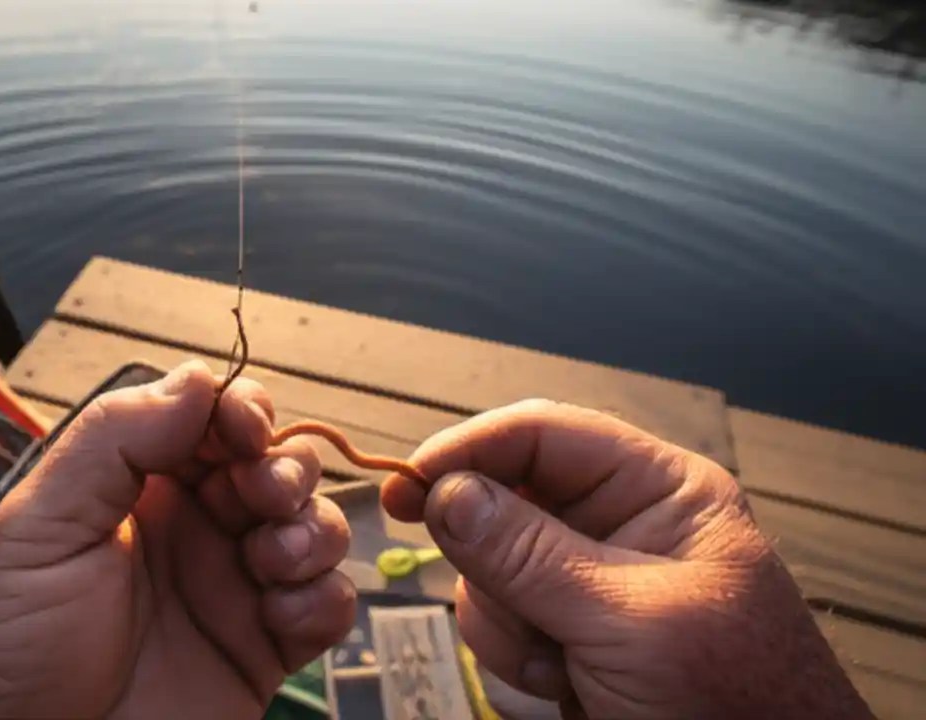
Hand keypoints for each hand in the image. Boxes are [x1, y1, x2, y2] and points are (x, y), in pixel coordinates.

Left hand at [0, 362, 354, 718]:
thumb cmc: (18, 650)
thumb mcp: (40, 527)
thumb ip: (111, 440)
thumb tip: (194, 379)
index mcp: (138, 488)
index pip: (211, 420)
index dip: (241, 409)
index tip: (246, 426)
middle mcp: (194, 528)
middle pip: (276, 464)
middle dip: (283, 469)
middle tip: (260, 496)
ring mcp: (235, 586)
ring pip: (313, 526)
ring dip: (310, 530)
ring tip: (272, 561)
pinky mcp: (267, 647)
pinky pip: (327, 603)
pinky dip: (322, 597)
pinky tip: (281, 614)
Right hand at [381, 400, 871, 719]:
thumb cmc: (731, 700)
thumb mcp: (629, 621)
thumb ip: (531, 555)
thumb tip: (445, 492)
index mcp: (657, 489)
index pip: (543, 434)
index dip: (469, 448)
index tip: (405, 484)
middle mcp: (617, 522)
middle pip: (503, 500)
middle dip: (495, 564)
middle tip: (518, 611)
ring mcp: (586, 580)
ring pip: (488, 567)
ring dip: (509, 623)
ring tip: (563, 665)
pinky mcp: (564, 630)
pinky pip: (497, 618)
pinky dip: (515, 656)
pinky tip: (564, 685)